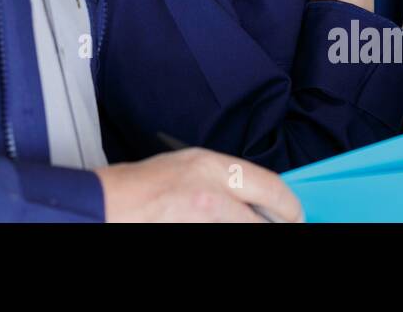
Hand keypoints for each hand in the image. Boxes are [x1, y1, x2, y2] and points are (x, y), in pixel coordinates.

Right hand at [94, 148, 303, 221]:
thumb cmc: (141, 186)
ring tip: (239, 224)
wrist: (108, 205)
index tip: (294, 214)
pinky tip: (218, 230)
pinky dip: (228, 235)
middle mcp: (212, 191)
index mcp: (210, 165)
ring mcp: (204, 218)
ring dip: (250, 230)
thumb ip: (223, 180)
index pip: (270, 185)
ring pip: (247, 230)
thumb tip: (256, 200)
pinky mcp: (195, 235)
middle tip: (288, 226)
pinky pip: (226, 237)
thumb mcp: (187, 167)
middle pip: (265, 217)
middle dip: (281, 224)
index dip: (289, 205)